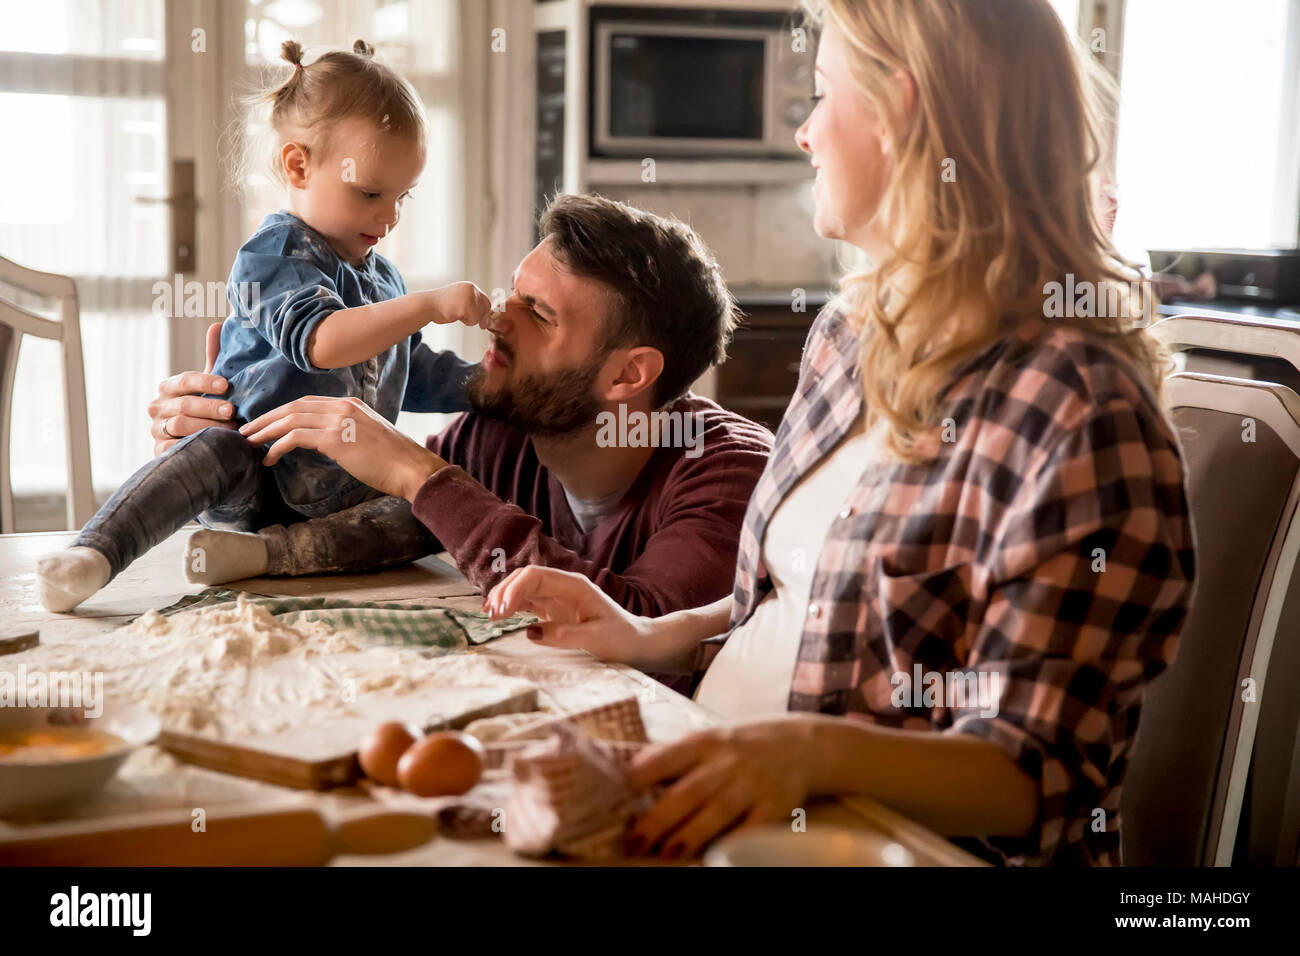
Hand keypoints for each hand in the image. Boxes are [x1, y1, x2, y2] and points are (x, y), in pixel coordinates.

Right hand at [148, 322, 234, 454]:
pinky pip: (174, 448)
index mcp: (168, 388)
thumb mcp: (209, 385)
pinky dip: (195, 446)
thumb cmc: (206, 408)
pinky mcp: (159, 451)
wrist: (195, 443)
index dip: (205, 382)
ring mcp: (156, 430)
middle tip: (232, 411)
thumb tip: (216, 325)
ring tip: (231, 430)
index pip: (184, 381)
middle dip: (210, 407)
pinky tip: (214, 446)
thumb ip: (213, 358)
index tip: (226, 385)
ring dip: (207, 426)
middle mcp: (157, 407)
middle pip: (183, 405)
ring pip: (179, 426)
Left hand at [239, 395, 446, 499]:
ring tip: (250, 443)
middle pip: (294, 406)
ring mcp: (339, 420)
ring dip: (266, 431)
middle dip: (267, 418)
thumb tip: (331, 444)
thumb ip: (349, 433)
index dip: (283, 411)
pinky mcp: (335, 438)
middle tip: (248, 430)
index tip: (267, 423)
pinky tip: (270, 457)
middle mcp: (343, 407)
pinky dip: (278, 446)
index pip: (308, 402)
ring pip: (290, 419)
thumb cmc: (395, 461)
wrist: (411, 468)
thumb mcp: (370, 437)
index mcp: (351, 404)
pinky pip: (295, 437)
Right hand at [427, 281, 492, 329]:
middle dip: (483, 318)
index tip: (485, 321)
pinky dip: (466, 322)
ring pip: (480, 315)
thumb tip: (485, 315)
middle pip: (486, 307)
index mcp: (470, 286)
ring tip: (457, 315)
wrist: (427, 304)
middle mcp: (471, 289)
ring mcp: (469, 297)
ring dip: (471, 320)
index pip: (485, 300)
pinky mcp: (465, 306)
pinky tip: (455, 316)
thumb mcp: (459, 298)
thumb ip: (471, 302)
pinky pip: (473, 320)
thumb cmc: (441, 304)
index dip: (486, 312)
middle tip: (482, 326)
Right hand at [484, 566, 654, 662]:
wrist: (636, 642)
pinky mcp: (553, 610)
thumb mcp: (597, 638)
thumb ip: (566, 634)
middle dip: (505, 592)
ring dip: (504, 597)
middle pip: (525, 578)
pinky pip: (527, 602)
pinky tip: (498, 615)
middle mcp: (563, 586)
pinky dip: (511, 606)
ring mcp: (557, 597)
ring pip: (523, 588)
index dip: (515, 589)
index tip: (502, 610)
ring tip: (489, 614)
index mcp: (574, 585)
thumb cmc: (621, 638)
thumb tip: (532, 632)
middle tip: (492, 615)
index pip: (536, 576)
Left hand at [623, 720, 816, 859]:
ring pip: (717, 811)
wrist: (802, 744)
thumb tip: (624, 774)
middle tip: (633, 843)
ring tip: (668, 853)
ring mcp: (752, 783)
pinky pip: (752, 827)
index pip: (662, 759)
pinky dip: (735, 841)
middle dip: (658, 820)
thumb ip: (671, 758)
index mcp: (701, 743)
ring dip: (691, 834)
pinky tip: (717, 856)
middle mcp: (725, 761)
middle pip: (687, 792)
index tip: (612, 802)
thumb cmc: (741, 745)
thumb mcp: (707, 740)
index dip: (636, 780)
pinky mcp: (775, 804)